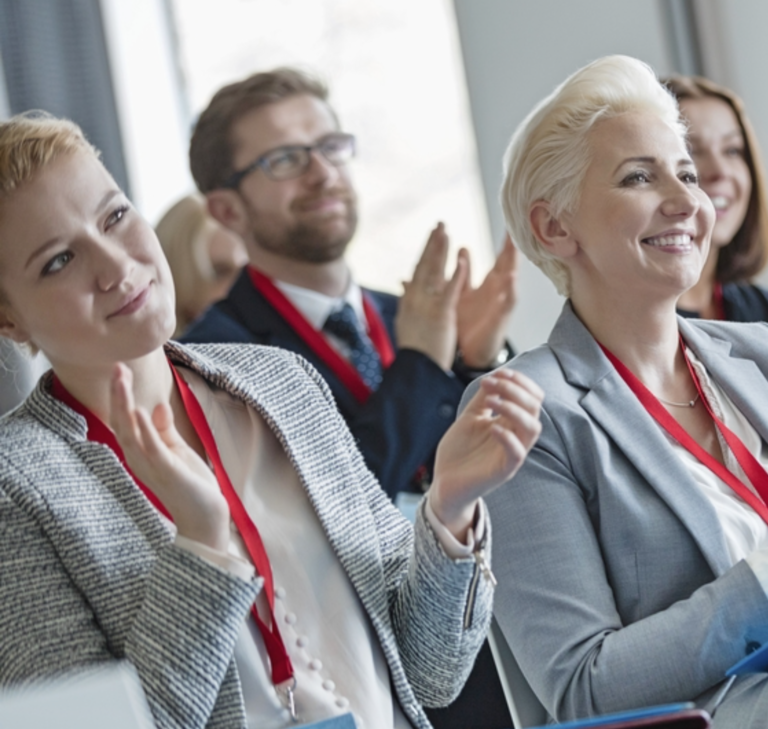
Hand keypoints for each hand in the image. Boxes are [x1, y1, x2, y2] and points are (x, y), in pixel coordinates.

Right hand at [109, 363, 229, 551]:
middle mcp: (140, 459)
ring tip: (122, 381)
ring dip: (126, 405)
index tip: (121, 370)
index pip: (125, 420)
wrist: (205, 514)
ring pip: (131, 432)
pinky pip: (152, 448)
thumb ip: (165, 430)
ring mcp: (151, 466)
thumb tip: (158, 406)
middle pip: (122, 423)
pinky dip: (146, 430)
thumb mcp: (176, 450)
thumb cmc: (189, 483)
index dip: (121, 396)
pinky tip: (141, 412)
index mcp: (141, 452)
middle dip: (119, 395)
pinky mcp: (167, 471)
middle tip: (116, 368)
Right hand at [396, 222, 467, 370]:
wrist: (417, 369)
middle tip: (440, 224)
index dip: (424, 253)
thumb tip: (404, 284)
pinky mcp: (441, 314)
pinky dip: (456, 274)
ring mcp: (428, 305)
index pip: (417, 272)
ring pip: (434, 272)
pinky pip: (450, 290)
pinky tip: (462, 260)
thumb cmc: (415, 350)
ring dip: (441, 251)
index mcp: (410, 302)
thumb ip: (407, 300)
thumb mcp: (407, 321)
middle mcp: (416, 299)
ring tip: (447, 232)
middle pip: (424, 266)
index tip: (431, 238)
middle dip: (433, 244)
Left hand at [429, 369, 542, 540]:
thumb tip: (494, 376)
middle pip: (535, 408)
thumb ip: (483, 399)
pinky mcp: (504, 471)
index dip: (521, 381)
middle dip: (514, 389)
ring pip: (532, 429)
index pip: (532, 397)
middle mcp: (516, 436)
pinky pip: (518, 453)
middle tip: (490, 384)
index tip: (499, 372)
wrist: (444, 482)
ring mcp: (512, 454)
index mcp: (511, 422)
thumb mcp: (470, 417)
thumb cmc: (459, 451)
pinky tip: (492, 426)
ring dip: (514, 409)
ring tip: (491, 401)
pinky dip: (508, 436)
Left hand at [457, 234, 517, 367]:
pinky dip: (509, 290)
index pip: (493, 260)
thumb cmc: (463, 327)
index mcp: (483, 287)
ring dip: (511, 263)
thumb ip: (452, 277)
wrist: (465, 356)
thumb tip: (438, 261)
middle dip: (509, 247)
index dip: (501, 243)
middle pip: (505, 265)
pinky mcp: (499, 318)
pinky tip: (512, 279)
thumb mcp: (455, 298)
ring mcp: (498, 304)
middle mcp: (494, 293)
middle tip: (515, 227)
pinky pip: (507, 302)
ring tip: (515, 247)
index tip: (507, 223)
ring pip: (509, 280)